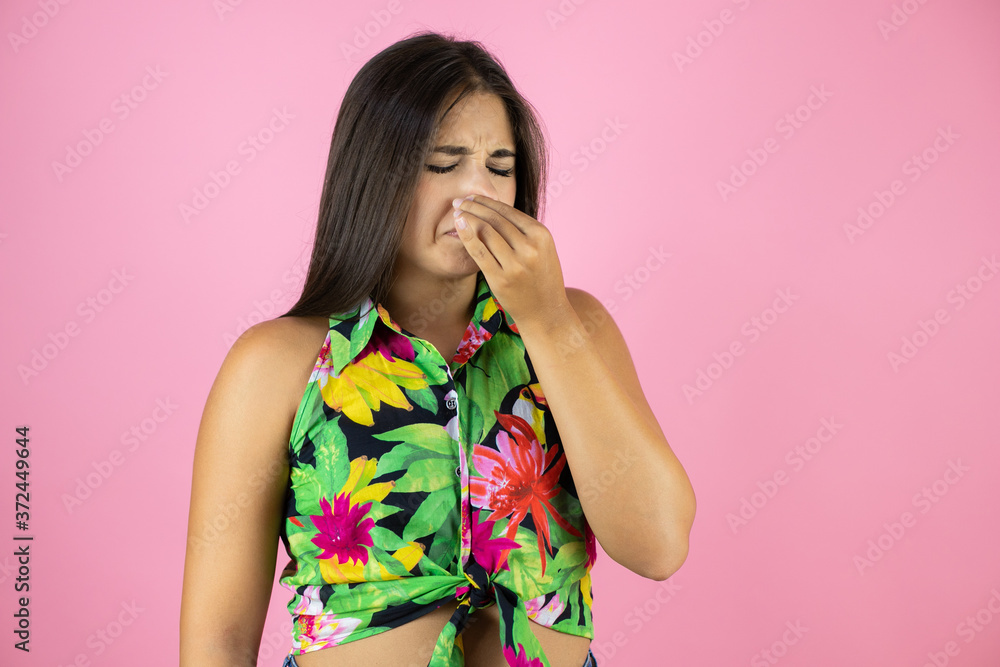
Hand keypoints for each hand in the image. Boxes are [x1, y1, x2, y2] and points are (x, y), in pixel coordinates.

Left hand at [451, 194, 571, 331]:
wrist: (546, 312)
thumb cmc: (542, 279)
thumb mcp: (542, 249)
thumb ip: (524, 231)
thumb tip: (494, 209)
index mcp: (541, 235)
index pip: (508, 211)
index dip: (487, 202)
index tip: (473, 197)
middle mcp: (529, 247)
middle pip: (495, 219)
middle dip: (473, 206)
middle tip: (458, 201)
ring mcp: (515, 265)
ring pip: (485, 232)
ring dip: (468, 218)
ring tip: (456, 213)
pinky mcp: (500, 279)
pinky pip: (479, 252)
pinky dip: (466, 236)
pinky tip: (458, 226)